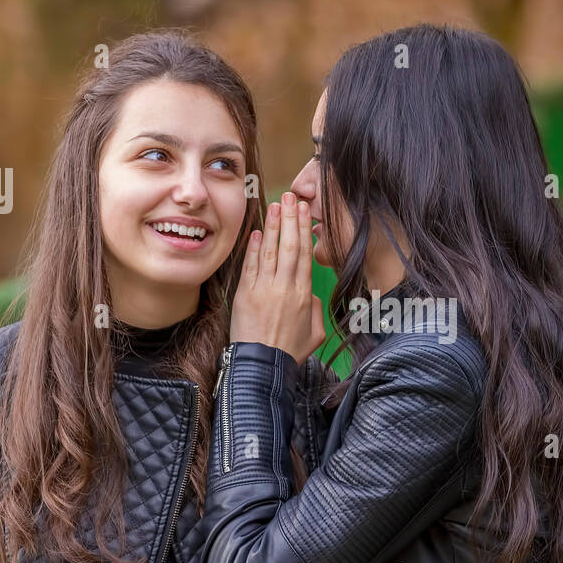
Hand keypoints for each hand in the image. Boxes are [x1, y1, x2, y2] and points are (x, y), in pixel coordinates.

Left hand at [230, 191, 326, 362]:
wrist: (263, 367)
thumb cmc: (289, 353)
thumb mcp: (316, 334)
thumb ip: (316, 309)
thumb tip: (310, 294)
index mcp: (305, 295)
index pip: (305, 254)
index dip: (304, 230)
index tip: (305, 211)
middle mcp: (286, 287)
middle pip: (290, 246)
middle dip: (290, 219)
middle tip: (291, 196)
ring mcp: (264, 290)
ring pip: (271, 251)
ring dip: (273, 226)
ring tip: (275, 205)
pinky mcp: (246, 295)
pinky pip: (251, 266)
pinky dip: (254, 248)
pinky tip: (257, 232)